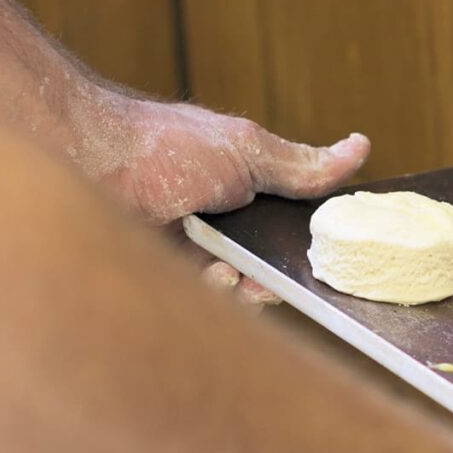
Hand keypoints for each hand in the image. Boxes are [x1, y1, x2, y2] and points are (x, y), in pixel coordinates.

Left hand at [98, 95, 369, 301]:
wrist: (92, 161)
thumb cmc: (163, 146)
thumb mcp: (248, 150)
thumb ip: (303, 165)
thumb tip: (360, 149)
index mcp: (243, 196)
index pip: (291, 234)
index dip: (308, 248)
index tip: (323, 259)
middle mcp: (220, 229)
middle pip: (270, 272)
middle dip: (277, 277)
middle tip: (273, 273)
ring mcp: (192, 257)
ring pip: (239, 295)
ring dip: (244, 288)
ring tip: (231, 269)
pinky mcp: (165, 281)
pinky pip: (203, 307)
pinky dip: (212, 294)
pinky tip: (206, 274)